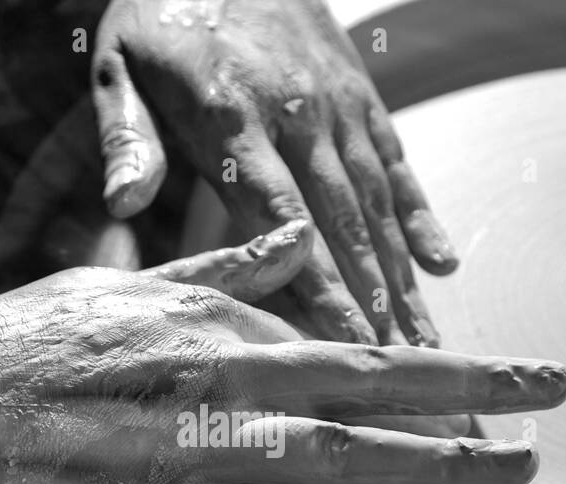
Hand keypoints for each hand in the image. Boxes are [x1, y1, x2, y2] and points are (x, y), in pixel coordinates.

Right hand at [0, 237, 565, 483]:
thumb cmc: (22, 341)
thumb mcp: (120, 279)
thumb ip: (215, 263)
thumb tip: (287, 241)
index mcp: (212, 312)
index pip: (343, 330)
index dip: (427, 350)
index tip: (492, 364)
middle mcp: (222, 372)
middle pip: (372, 379)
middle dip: (473, 385)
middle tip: (554, 394)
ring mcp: (200, 447)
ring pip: (343, 453)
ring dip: (434, 463)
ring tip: (510, 470)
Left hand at [91, 0, 457, 346]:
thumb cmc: (164, 16)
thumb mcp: (121, 67)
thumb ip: (128, 139)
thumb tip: (125, 203)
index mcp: (234, 117)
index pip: (280, 215)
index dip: (314, 282)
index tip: (338, 342)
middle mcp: (300, 114)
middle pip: (342, 223)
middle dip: (370, 302)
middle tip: (394, 366)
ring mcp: (340, 106)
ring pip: (378, 203)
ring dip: (402, 277)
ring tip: (423, 342)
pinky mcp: (363, 97)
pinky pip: (398, 163)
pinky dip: (422, 215)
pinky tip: (444, 264)